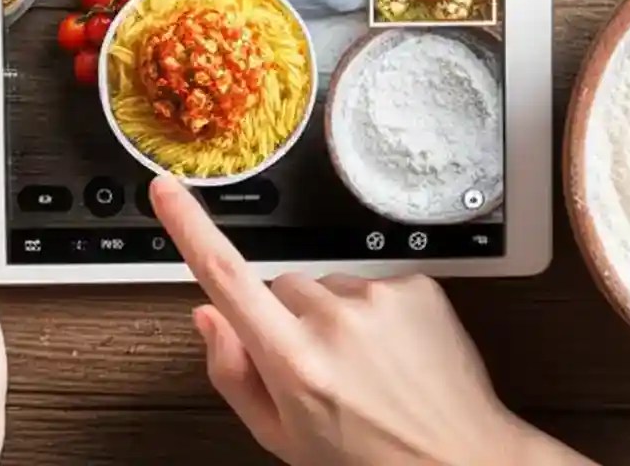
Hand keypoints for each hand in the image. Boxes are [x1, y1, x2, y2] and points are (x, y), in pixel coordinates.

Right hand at [151, 175, 594, 465]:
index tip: (166, 191)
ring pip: (326, 286)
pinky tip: (392, 354)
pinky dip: (374, 313)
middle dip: (285, 319)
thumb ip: (234, 375)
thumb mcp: (282, 438)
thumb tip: (208, 316)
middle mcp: (336, 321)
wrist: (463, 463)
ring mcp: (381, 298)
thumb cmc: (369, 462)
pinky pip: (371, 284)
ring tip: (362, 368)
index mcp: (294, 361)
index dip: (189, 228)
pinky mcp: (417, 285)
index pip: (227, 276)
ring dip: (333, 316)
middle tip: (316, 370)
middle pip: (279, 286)